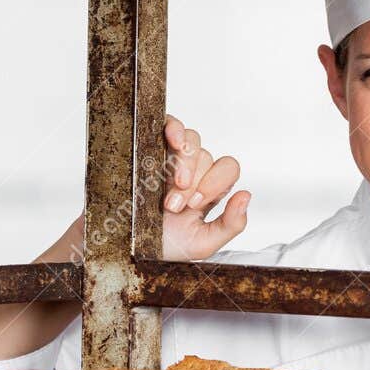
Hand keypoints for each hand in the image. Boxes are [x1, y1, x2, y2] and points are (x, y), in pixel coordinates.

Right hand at [160, 114, 250, 261]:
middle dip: (192, 182)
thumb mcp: (201, 244)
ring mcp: (170, 156)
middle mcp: (192, 170)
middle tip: (173, 205)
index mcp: (208, 190)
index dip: (214, 183)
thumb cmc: (160, 246)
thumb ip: (231, 224)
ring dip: (182, 163)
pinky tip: (172, 140)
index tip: (193, 205)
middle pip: (206, 156)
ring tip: (166, 187)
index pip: (227, 169)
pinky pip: (170, 123)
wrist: (123, 245)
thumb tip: (246, 195)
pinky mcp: (150, 145)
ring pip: (191, 140)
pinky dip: (174, 128)